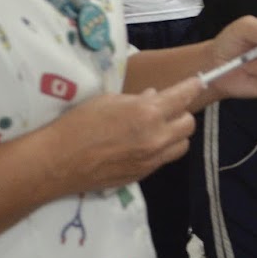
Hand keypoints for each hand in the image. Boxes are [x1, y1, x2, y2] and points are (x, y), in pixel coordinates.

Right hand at [53, 77, 200, 191]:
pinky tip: (142, 143)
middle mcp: (156, 138)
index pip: (183, 97)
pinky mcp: (143, 175)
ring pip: (182, 145)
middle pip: (189, 124)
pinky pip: (163, 160)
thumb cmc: (79, 123)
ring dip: (175, 134)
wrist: (59, 161)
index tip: (197, 82)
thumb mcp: (109, 100)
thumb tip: (154, 97)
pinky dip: (160, 149)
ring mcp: (151, 160)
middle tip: (167, 108)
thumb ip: (137, 100)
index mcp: (147, 113)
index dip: (192, 87)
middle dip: (181, 113)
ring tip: (158, 127)